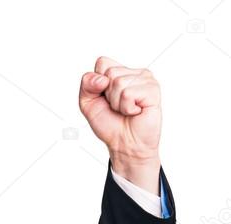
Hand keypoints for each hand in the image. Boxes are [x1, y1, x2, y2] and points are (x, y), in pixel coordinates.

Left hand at [79, 56, 161, 190]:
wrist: (124, 145)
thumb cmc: (110, 125)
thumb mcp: (88, 104)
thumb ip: (86, 85)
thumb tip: (102, 79)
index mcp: (120, 72)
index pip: (102, 62)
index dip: (97, 83)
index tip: (105, 99)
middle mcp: (134, 73)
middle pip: (110, 73)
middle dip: (108, 96)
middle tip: (118, 108)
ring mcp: (145, 79)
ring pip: (118, 83)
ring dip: (117, 104)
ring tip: (127, 111)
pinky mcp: (152, 89)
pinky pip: (128, 94)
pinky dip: (127, 108)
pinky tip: (135, 112)